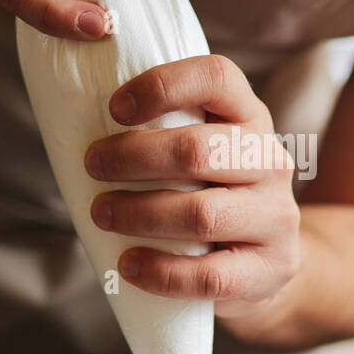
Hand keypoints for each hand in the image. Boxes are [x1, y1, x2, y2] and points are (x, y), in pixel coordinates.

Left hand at [83, 54, 300, 322]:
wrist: (268, 261)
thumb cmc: (212, 195)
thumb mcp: (203, 154)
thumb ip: (163, 133)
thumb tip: (76, 121)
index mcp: (250, 117)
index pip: (217, 78)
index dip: (162, 85)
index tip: (114, 108)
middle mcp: (272, 161)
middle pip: (200, 150)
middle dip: (133, 157)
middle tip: (93, 166)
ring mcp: (277, 217)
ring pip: (202, 214)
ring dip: (139, 214)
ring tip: (102, 215)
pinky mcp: (272, 268)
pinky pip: (211, 275)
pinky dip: (161, 271)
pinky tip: (129, 265)